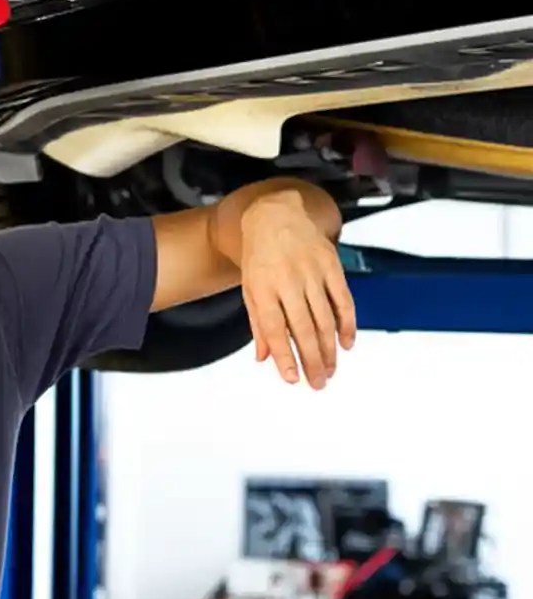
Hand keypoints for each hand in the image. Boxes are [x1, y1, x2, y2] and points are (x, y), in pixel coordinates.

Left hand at [238, 188, 355, 388]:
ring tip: (330, 370)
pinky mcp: (331, 265)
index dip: (285, 356)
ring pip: (325, 318)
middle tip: (318, 383)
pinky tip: (347, 343)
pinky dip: (347, 324)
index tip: (293, 379)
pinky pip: (343, 299)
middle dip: (312, 360)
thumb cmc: (260, 258)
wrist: (276, 215)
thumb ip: (258, 324)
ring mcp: (312, 272)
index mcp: (263, 288)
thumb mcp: (250, 289)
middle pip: (303, 328)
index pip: (275, 328)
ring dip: (330, 349)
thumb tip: (264, 358)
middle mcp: (288, 280)